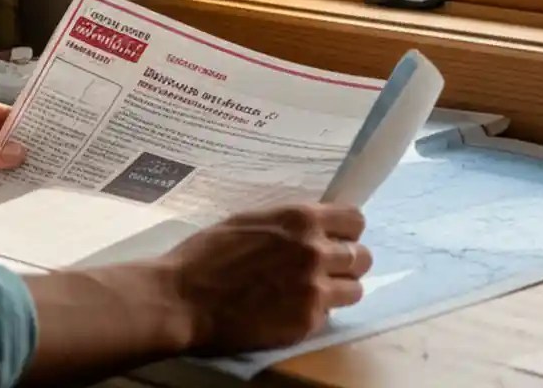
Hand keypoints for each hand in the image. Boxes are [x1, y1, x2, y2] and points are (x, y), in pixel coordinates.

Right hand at [161, 203, 372, 353]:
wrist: (181, 298)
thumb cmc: (205, 254)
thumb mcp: (250, 220)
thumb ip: (288, 224)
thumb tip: (313, 225)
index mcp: (301, 219)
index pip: (354, 220)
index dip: (347, 231)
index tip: (337, 239)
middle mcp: (315, 251)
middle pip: (362, 256)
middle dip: (347, 262)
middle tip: (326, 270)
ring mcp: (314, 289)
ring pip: (354, 289)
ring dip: (338, 291)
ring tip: (312, 294)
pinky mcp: (306, 322)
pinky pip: (328, 316)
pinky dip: (313, 315)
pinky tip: (288, 311)